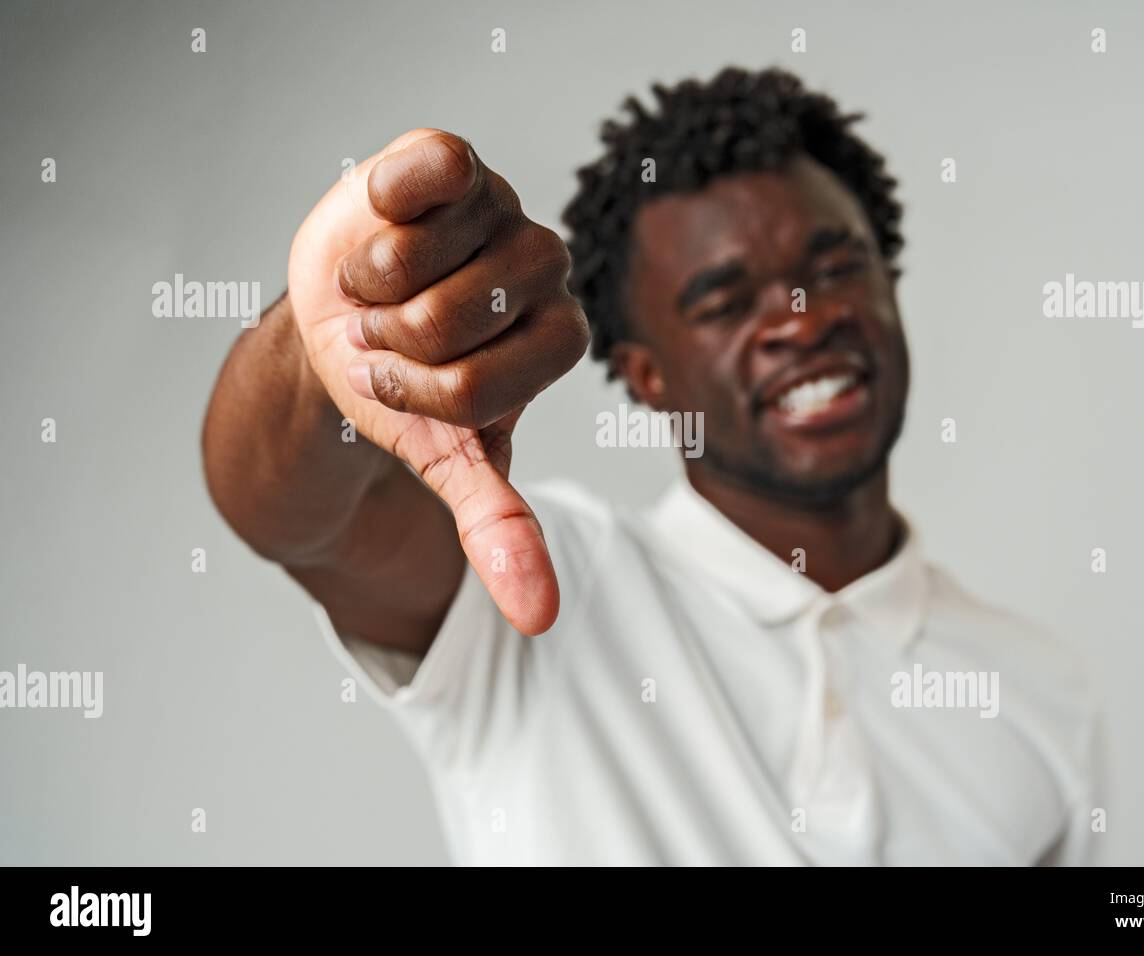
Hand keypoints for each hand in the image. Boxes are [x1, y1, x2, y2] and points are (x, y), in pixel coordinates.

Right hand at [287, 129, 588, 634]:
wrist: (344, 319)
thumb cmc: (406, 391)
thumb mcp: (449, 459)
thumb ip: (497, 525)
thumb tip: (540, 618)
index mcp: (561, 340)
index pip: (477, 390)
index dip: (414, 396)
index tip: (402, 385)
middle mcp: (547, 269)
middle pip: (448, 325)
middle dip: (388, 344)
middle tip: (387, 333)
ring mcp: (503, 208)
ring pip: (416, 258)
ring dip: (367, 288)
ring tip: (380, 286)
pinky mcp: (455, 163)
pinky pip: (426, 168)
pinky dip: (386, 200)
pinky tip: (386, 213)